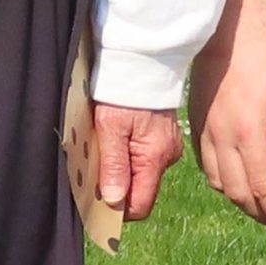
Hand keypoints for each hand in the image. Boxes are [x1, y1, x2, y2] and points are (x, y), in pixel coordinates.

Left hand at [88, 102, 181, 221]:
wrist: (142, 57)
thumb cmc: (123, 90)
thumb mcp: (110, 127)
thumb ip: (113, 165)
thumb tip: (115, 201)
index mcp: (155, 157)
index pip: (140, 204)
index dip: (118, 209)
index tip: (97, 199)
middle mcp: (167, 155)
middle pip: (141, 189)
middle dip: (118, 185)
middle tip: (97, 165)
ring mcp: (168, 145)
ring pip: (142, 172)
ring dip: (122, 168)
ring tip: (107, 145)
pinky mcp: (165, 135)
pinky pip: (145, 156)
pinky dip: (130, 154)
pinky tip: (119, 136)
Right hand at [189, 12, 265, 244]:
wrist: (232, 27)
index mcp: (250, 130)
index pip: (264, 188)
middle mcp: (223, 137)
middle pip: (240, 194)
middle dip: (262, 213)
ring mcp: (206, 131)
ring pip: (221, 184)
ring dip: (242, 200)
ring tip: (264, 202)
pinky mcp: (197, 124)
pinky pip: (207, 167)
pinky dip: (224, 182)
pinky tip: (240, 179)